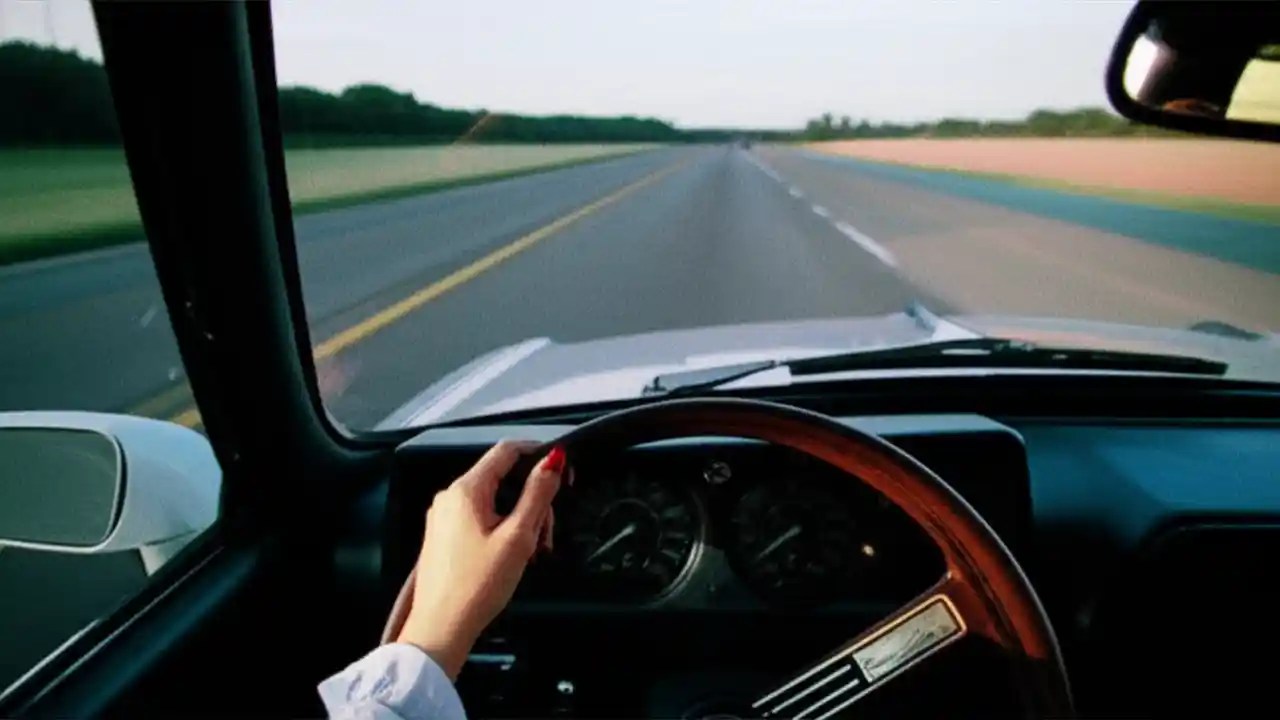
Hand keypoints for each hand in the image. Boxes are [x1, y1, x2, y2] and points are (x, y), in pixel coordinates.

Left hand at [397, 441, 565, 678]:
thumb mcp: (518, 537)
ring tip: (534, 549)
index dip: (538, 454)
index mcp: (466, 490)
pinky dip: (503, 528)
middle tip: (548, 530)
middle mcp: (450, 497)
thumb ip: (537, 494)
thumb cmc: (478, 586)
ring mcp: (445, 517)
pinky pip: (481, 518)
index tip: (562, 470)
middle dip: (533, 499)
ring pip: (494, 501)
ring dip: (521, 518)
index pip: (506, 450)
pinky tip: (515, 554)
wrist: (440, 629)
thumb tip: (552, 460)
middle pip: (502, 479)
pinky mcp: (445, 536)